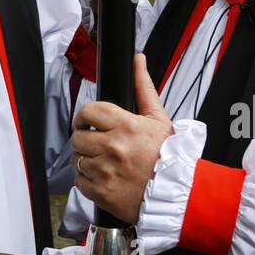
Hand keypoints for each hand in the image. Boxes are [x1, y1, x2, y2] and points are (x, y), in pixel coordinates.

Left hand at [71, 53, 173, 223]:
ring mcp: (106, 171)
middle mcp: (114, 148)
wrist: (178, 194)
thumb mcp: (159, 119)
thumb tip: (138, 60)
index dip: (85, 116)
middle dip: (85, 139)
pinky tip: (104, 178)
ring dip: (86, 160)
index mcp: (127, 126)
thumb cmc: (171, 157)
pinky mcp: (102, 193)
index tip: (88, 122)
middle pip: (77, 136)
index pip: (88, 111)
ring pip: (77, 159)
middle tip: (98, 144)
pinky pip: (80, 181)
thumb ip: (144, 88)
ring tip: (104, 162)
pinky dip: (88, 180)